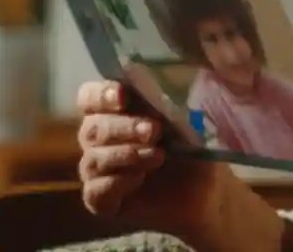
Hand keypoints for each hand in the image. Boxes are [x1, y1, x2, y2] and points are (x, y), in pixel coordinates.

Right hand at [75, 79, 229, 238]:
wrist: (203, 190)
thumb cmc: (189, 147)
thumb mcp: (184, 123)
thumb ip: (168, 105)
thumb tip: (159, 91)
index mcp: (113, 111)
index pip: (89, 97)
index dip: (100, 95)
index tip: (122, 96)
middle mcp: (98, 138)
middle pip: (93, 128)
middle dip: (125, 127)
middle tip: (154, 131)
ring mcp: (96, 169)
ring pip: (94, 159)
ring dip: (127, 154)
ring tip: (158, 156)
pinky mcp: (100, 200)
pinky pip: (96, 190)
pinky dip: (118, 182)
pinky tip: (139, 178)